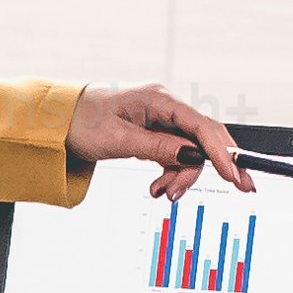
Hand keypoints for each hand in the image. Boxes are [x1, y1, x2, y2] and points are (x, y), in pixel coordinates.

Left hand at [65, 82, 250, 198]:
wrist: (58, 122)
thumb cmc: (82, 123)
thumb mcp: (118, 140)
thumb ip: (157, 148)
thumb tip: (192, 156)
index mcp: (159, 99)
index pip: (201, 126)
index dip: (221, 152)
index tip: (234, 176)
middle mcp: (166, 106)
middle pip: (202, 139)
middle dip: (204, 169)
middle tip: (207, 193)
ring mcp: (162, 119)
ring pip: (189, 151)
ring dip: (180, 176)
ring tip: (160, 193)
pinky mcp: (156, 132)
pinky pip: (176, 154)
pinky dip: (171, 173)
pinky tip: (158, 186)